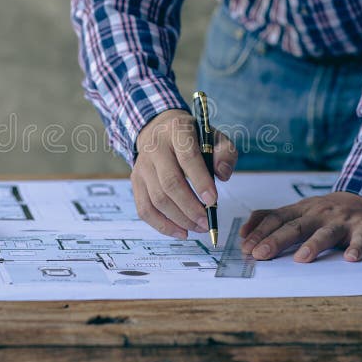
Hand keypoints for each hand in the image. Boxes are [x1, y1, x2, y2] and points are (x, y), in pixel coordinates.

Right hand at [131, 109, 237, 238]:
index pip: (187, 157)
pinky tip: (180, 232)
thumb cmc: (192, 137)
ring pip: (157, 199)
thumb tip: (223, 175)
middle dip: (190, 207)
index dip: (200, 181)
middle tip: (206, 222)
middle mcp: (155, 147)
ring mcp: (142, 165)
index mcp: (177, 131)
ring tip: (198, 227)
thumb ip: (225, 153)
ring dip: (179, 219)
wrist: (159, 129)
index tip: (213, 201)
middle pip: (170, 183)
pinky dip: (162, 225)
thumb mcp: (213, 137)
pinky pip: (145, 209)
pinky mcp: (136, 181)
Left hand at [240, 192, 361, 261]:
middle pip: (295, 227)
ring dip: (313, 245)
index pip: (276, 219)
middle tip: (260, 254)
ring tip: (301, 258)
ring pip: (325, 232)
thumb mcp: (299, 211)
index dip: (260, 232)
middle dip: (276, 240)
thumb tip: (243, 232)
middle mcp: (318, 213)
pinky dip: (356, 247)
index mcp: (301, 210)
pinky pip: (360, 238)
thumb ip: (272, 218)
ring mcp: (341, 220)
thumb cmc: (327, 211)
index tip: (245, 247)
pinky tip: (351, 258)